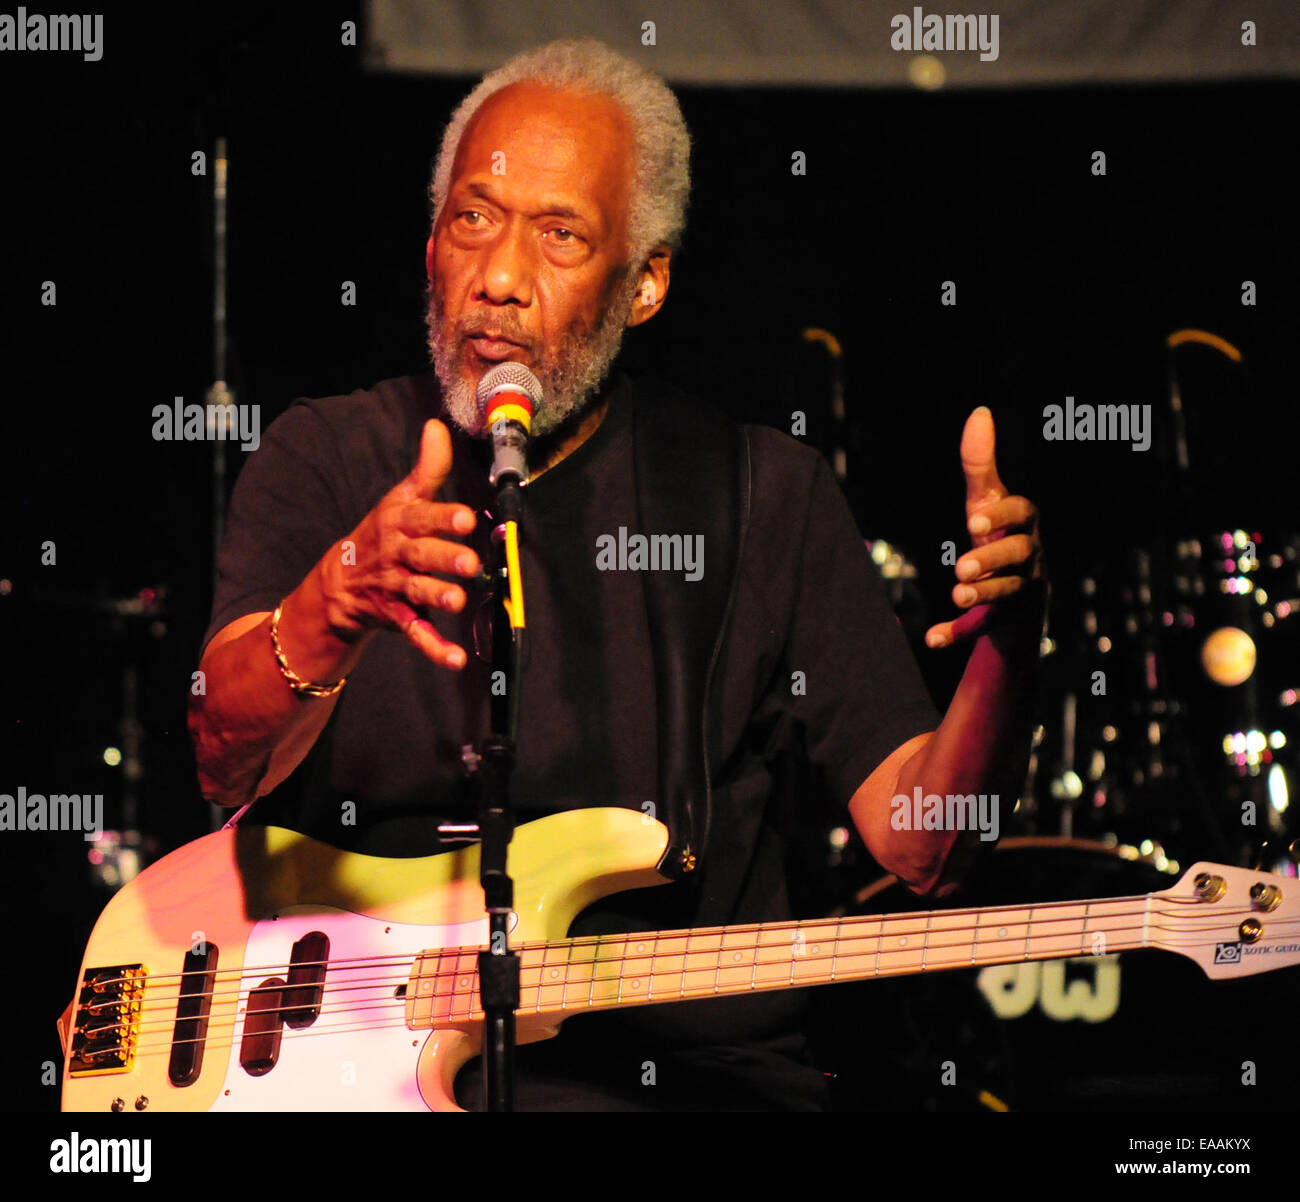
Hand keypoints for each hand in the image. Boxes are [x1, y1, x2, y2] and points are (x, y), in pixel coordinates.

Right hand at [320, 418, 480, 668]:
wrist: (341, 581)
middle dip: (444, 558)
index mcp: (401, 523)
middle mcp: (398, 555)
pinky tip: (456, 660)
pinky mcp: (397, 617)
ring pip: (417, 593)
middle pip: (422, 556)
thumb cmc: (384, 532)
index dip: (444, 517)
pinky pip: (416, 634)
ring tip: (459, 601)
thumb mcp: (401, 497)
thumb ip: (427, 467)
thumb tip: (437, 425)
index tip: (467, 517)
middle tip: (469, 562)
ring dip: (437, 596)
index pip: (423, 517)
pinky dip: (435, 648)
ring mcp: (396, 588)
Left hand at [924, 406, 1044, 648]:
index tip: (974, 521)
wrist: (1020, 593)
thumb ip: (981, 463)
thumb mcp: (988, 500)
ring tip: (956, 595)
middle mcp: (1029, 556)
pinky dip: (958, 633)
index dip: (1001, 517)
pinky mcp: (1006, 620)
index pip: (1021, 514)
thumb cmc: (999, 534)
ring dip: (982, 596)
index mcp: (1024, 524)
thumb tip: (979, 412)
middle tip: (961, 569)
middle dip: (991, 561)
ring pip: (1007, 594)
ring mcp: (1021, 591)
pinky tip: (932, 638)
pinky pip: (985, 629)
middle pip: (1017, 557)